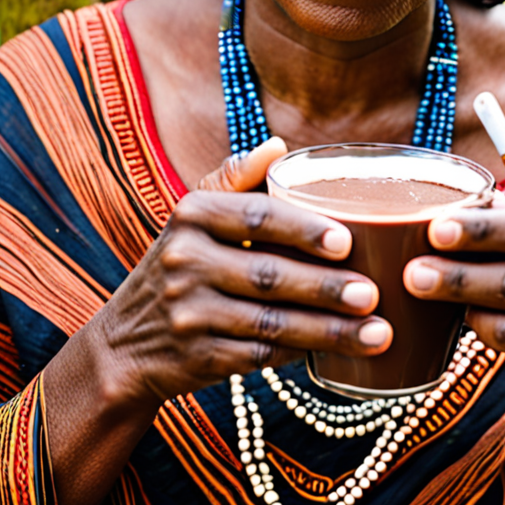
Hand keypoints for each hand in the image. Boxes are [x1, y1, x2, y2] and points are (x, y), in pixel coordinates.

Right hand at [92, 137, 391, 409]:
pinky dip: (302, 354)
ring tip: (378, 333)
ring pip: (271, 323)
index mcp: (191, 214)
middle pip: (268, 274)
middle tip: (374, 293)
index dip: (303, 228)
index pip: (255, 216)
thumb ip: (235, 178)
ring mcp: (188, 314)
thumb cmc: (181, 263)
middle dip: (326, 287)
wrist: (126, 342)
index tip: (347, 239)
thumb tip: (280, 146)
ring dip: (329, 330)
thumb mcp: (194, 215)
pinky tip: (341, 354)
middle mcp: (185, 262)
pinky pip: (261, 358)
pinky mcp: (197, 359)